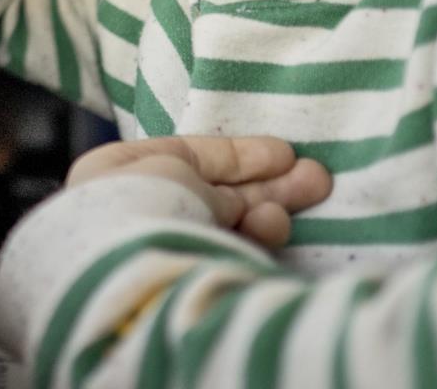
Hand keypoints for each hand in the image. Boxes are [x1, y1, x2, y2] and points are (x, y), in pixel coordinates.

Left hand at [66, 135, 333, 250]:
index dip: (238, 155)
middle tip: (319, 179)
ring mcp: (164, 249)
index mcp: (117, 172)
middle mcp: (138, 209)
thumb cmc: (142, 203)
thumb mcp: (175, 170)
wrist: (129, 275)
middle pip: (213, 192)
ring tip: (299, 202)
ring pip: (226, 225)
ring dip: (267, 211)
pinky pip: (228, 253)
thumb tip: (234, 206)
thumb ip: (210, 183)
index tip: (285, 154)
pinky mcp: (188, 283)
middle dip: (268, 185)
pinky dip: (253, 241)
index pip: (187, 157)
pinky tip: (273, 227)